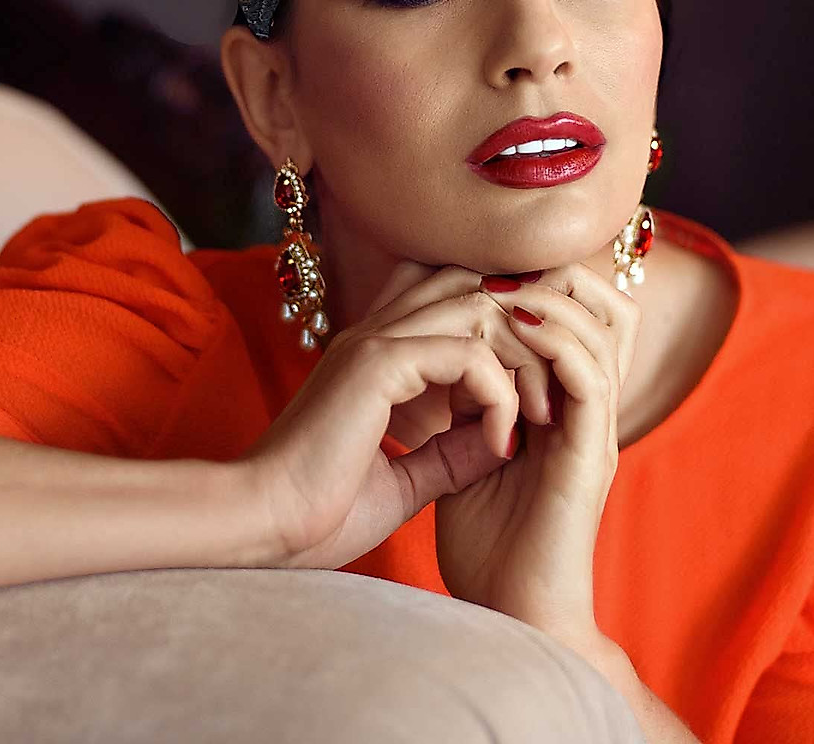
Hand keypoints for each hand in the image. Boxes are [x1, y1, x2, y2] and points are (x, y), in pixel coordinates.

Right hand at [239, 260, 554, 571]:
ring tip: (536, 417)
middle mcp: (376, 332)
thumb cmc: (321, 512)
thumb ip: (451, 450)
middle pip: (476, 286)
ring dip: (522, 360)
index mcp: (377, 352)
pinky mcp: (378, 362)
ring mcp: (374, 339)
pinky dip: (499, 394)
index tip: (529, 400)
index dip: (504, 333)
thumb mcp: (407, 476)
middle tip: (548, 399)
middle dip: (526, 334)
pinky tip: (501, 440)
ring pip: (481, 307)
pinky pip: (469, 354)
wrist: (265, 528)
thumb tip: (503, 438)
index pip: (456, 298)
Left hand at [434, 263, 639, 643]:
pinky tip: (512, 324)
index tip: (480, 270)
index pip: (580, 318)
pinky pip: (589, 374)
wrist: (505, 617)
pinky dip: (555, 339)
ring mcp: (594, 430)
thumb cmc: (485, 545)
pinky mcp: (590, 454)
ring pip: (604, 331)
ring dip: (551, 298)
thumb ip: (470, 400)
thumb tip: (446, 348)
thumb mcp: (468, 451)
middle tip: (499, 268)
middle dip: (559, 275)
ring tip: (500, 289)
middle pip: (611, 310)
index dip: (541, 281)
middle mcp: (590, 411)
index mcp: (566, 406)